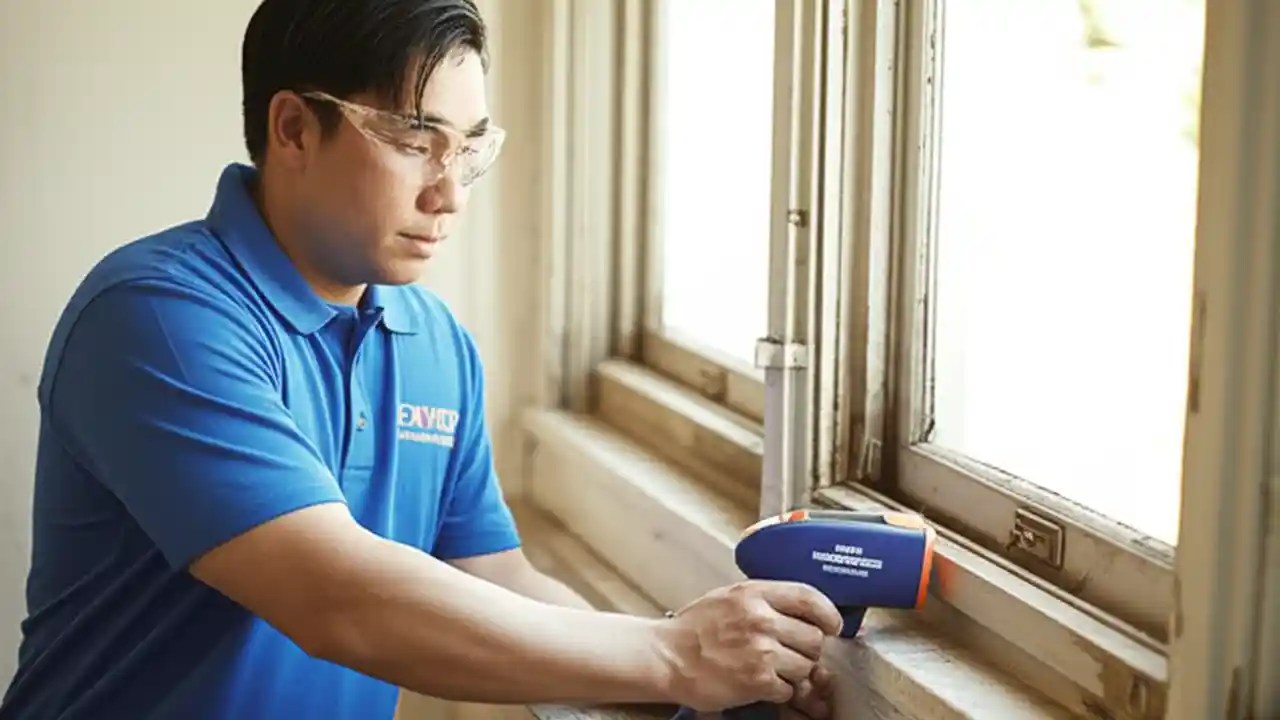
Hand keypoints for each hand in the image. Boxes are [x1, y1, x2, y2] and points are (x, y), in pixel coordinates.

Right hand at [654, 580, 842, 711]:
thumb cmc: (694, 629)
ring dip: (793, 672)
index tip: (832, 624)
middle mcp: (761, 619)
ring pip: (806, 665)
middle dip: (806, 648)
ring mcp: (761, 650)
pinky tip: (759, 683)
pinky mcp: (758, 680)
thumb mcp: (727, 597)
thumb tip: (799, 608)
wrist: (666, 657)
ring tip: (770, 668)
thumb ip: (763, 598)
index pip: (809, 597)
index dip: (828, 613)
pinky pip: (788, 689)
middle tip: (789, 652)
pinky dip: (778, 690)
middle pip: (814, 637)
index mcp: (754, 593)